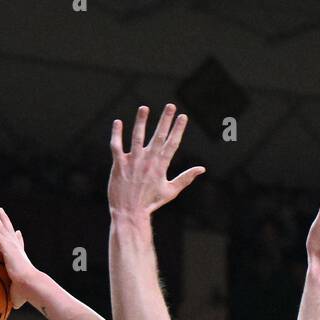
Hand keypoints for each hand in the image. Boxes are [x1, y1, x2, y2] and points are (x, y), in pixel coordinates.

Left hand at [0, 207, 35, 308]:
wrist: (31, 285)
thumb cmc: (26, 294)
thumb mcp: (18, 295)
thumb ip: (14, 298)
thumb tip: (13, 310)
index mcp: (20, 257)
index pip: (19, 245)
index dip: (18, 239)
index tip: (17, 233)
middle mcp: (17, 248)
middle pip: (9, 230)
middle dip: (4, 220)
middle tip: (0, 211)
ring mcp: (11, 245)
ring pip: (0, 226)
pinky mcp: (6, 245)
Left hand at [108, 103, 205, 217]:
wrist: (130, 213)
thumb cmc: (150, 203)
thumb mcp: (170, 191)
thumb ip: (185, 178)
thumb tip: (202, 169)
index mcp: (161, 166)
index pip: (172, 143)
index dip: (178, 129)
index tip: (183, 116)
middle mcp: (148, 161)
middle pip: (158, 136)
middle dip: (165, 120)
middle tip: (171, 106)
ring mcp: (133, 161)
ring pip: (137, 136)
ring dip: (141, 121)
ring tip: (144, 108)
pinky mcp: (119, 164)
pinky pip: (117, 146)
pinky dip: (117, 134)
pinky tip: (118, 122)